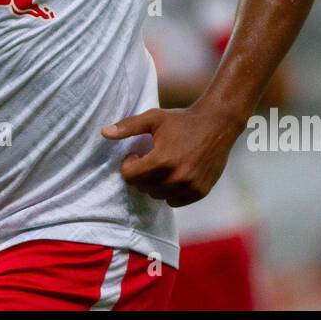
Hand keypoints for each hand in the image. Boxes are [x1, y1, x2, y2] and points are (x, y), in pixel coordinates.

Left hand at [101, 105, 244, 206]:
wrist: (217, 124)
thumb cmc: (182, 120)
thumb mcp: (153, 118)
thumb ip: (128, 127)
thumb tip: (103, 133)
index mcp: (161, 160)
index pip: (130, 176)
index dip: (129, 164)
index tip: (137, 153)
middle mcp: (175, 178)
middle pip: (142, 187)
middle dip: (141, 174)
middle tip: (150, 158)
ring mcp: (189, 187)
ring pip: (158, 196)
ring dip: (155, 184)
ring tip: (163, 166)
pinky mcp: (200, 192)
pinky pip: (175, 201)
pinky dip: (171, 191)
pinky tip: (175, 173)